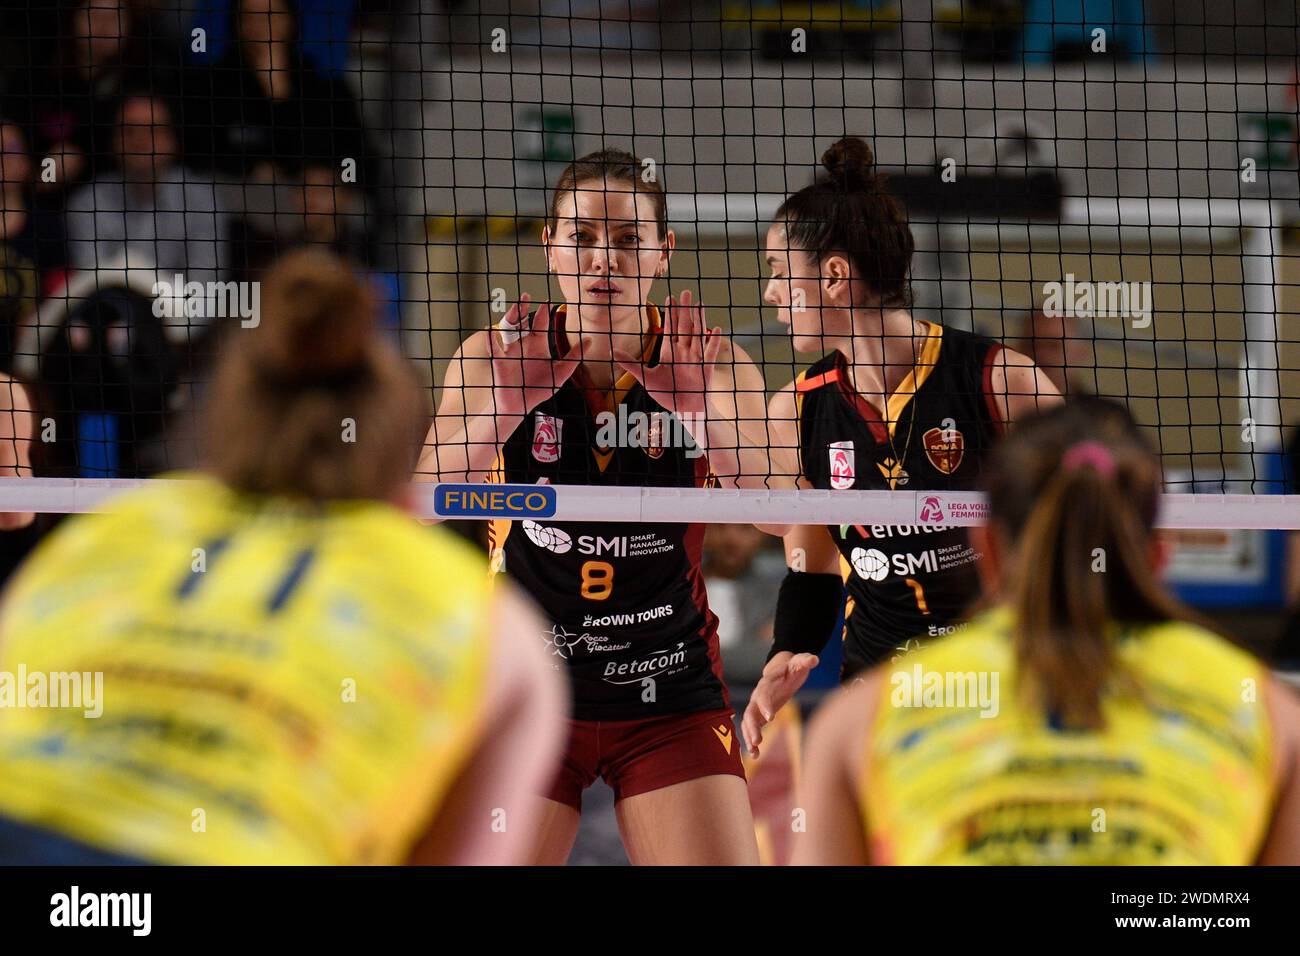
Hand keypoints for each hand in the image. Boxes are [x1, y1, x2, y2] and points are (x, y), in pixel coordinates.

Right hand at [489, 295, 586, 416]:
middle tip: (526, 296)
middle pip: (522, 322)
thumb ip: (574, 356)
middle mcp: (523, 345)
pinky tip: (490, 330)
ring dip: (510, 318)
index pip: (540, 325)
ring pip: (508, 331)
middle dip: (523, 309)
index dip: (542, 313)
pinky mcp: (500, 363)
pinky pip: (494, 350)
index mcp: (537, 345)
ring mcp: (510, 352)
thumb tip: (590, 340)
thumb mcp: (561, 372)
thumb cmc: (540, 388)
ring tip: (514, 308)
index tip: (545, 302)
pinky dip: (491, 340)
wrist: (522, 404)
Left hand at [618, 291, 720, 416]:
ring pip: (697, 334)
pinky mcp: (705, 368)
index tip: (670, 297)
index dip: (671, 313)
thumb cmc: (667, 393)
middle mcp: (683, 352)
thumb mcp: (645, 377)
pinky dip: (713, 342)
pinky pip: (710, 353)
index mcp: (670, 352)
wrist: (684, 409)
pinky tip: (717, 329)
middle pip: (684, 326)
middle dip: (685, 310)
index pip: (670, 328)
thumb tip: (611, 352)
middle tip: (686, 292)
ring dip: (699, 319)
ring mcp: (695, 358)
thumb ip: (630, 363)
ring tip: (700, 303)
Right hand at [741, 650, 817, 758]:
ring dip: (749, 737)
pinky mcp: (759, 715)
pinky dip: (752, 741)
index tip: (771, 718)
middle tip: (758, 741)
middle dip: (752, 726)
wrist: (781, 668)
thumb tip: (815, 659)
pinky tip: (756, 755)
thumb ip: (805, 660)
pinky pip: (752, 728)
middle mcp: (758, 695)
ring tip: (754, 753)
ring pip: (748, 723)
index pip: (763, 694)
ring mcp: (757, 706)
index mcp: (767, 683)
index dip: (765, 705)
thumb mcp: (799, 662)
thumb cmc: (792, 666)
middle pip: (750, 711)